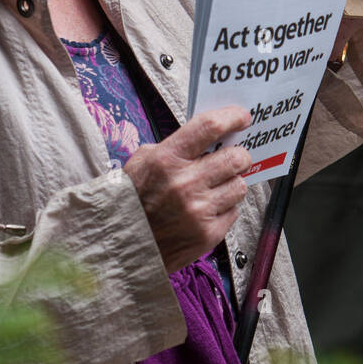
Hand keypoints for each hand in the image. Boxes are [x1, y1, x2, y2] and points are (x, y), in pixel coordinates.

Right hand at [124, 106, 251, 273]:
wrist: (121, 246)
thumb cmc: (132, 200)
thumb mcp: (142, 162)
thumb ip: (175, 146)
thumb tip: (209, 135)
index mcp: (166, 159)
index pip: (209, 127)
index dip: (231, 118)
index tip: (242, 117)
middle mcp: (184, 184)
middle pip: (236, 158)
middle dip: (240, 155)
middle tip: (235, 156)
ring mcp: (198, 211)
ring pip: (240, 185)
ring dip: (232, 183)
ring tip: (217, 186)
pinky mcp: (208, 234)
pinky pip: (234, 211)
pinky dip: (226, 208)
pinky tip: (209, 208)